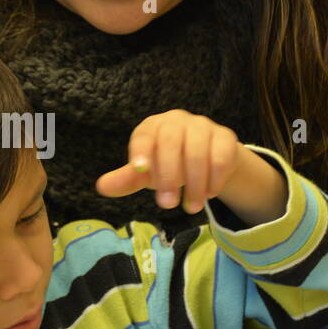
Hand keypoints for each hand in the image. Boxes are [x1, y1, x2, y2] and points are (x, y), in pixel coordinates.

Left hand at [96, 110, 241, 212]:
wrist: (205, 156)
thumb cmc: (167, 163)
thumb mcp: (146, 174)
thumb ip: (127, 180)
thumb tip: (102, 187)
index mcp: (152, 127)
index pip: (144, 136)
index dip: (141, 151)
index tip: (139, 170)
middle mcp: (176, 121)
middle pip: (171, 143)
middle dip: (169, 176)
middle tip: (168, 205)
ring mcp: (202, 125)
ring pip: (198, 151)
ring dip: (195, 183)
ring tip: (191, 207)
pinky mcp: (224, 136)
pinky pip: (222, 155)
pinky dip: (216, 178)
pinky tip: (210, 194)